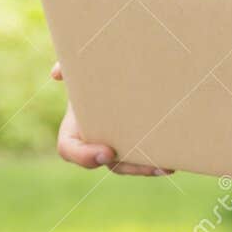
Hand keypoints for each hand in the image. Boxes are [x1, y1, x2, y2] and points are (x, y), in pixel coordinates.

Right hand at [50, 62, 171, 175]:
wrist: (119, 66)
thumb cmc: (94, 66)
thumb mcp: (79, 64)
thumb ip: (68, 65)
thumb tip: (57, 74)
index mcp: (74, 125)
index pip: (69, 149)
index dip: (83, 156)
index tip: (105, 152)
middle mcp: (94, 139)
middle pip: (106, 162)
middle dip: (128, 166)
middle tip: (146, 163)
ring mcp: (116, 142)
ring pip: (128, 163)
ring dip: (146, 167)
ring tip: (166, 166)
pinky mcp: (136, 139)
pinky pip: (144, 157)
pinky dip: (158, 160)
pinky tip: (175, 161)